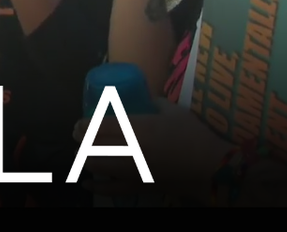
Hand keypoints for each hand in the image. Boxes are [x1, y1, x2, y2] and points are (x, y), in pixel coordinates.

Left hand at [72, 97, 229, 193]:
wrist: (209, 168)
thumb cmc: (193, 135)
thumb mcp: (174, 111)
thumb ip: (156, 103)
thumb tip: (145, 98)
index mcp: (137, 128)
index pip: (100, 127)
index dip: (83, 126)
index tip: (77, 125)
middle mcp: (129, 149)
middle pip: (94, 146)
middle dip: (81, 142)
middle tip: (78, 138)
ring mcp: (132, 171)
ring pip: (98, 166)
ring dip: (86, 160)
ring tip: (82, 156)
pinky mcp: (138, 187)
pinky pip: (111, 189)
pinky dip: (96, 187)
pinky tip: (87, 184)